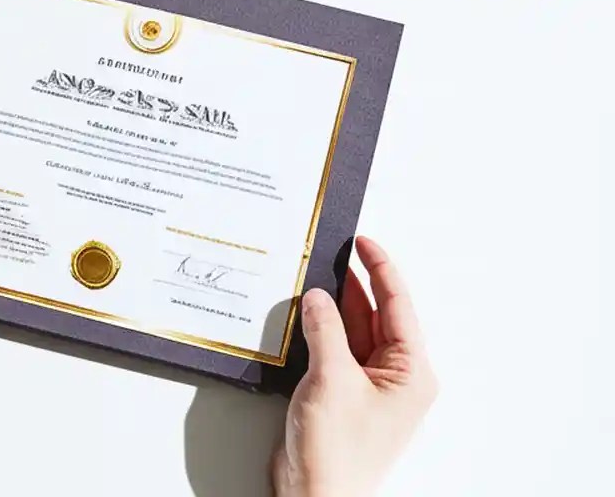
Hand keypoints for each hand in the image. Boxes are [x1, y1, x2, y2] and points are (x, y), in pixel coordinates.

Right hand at [271, 237, 438, 496]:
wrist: (314, 495)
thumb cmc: (336, 452)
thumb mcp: (331, 379)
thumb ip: (325, 331)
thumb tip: (317, 297)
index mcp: (410, 372)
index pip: (397, 306)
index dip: (380, 269)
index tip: (363, 241)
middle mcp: (394, 378)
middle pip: (374, 316)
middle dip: (353, 284)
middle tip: (331, 251)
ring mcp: (367, 388)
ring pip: (352, 333)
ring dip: (332, 308)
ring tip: (312, 275)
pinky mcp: (341, 396)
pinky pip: (334, 352)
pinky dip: (319, 332)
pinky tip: (302, 315)